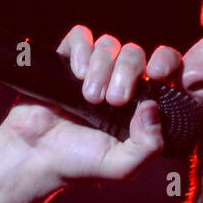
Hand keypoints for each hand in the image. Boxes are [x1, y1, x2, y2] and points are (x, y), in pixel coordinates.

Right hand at [0, 27, 185, 190]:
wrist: (35, 156)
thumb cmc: (80, 163)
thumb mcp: (122, 165)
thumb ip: (148, 145)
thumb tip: (153, 106)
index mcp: (140, 103)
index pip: (166, 69)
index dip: (167, 63)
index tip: (155, 75)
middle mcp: (120, 83)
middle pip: (135, 53)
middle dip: (126, 73)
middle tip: (112, 101)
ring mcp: (94, 70)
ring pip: (109, 45)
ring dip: (101, 68)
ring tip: (88, 97)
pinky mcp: (67, 61)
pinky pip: (81, 37)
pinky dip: (82, 50)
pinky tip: (77, 73)